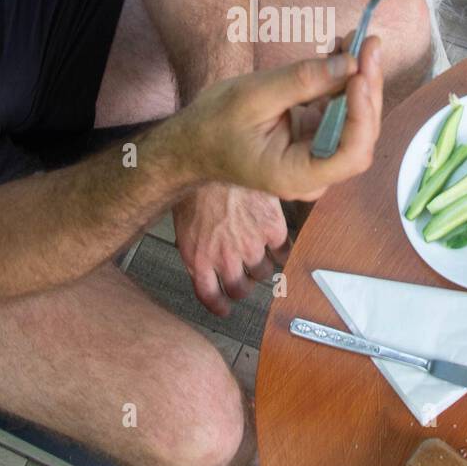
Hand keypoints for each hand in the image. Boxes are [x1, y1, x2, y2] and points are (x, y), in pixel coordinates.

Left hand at [172, 182, 290, 316]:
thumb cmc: (195, 184)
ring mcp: (251, 246)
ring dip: (261, 267)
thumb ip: (195, 244)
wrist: (214, 156)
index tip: (224, 309)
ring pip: (263, 273)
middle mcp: (225, 258)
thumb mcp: (183, 221)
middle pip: (240, 289)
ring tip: (260, 255)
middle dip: (242, 286)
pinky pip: (283, 251)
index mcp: (197, 258)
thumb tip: (201, 256)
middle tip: (244, 279)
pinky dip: (282, 250)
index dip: (219, 306)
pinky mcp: (272, 230)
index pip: (210, 295)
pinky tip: (278, 242)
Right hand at [178, 30, 383, 202]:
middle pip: (359, 134)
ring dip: (358, 80)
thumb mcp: (253, 96)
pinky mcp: (315, 139)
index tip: (360, 72)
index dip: (363, 113)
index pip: (351, 153)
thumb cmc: (214, 125)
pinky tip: (341, 54)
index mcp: (297, 175)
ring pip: (355, 120)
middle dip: (366, 87)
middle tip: (367, 43)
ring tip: (354, 42)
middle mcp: (315, 173)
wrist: (194, 142)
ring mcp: (317, 157)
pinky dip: (343, 83)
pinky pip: (339, 112)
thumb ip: (303, 81)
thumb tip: (350, 63)